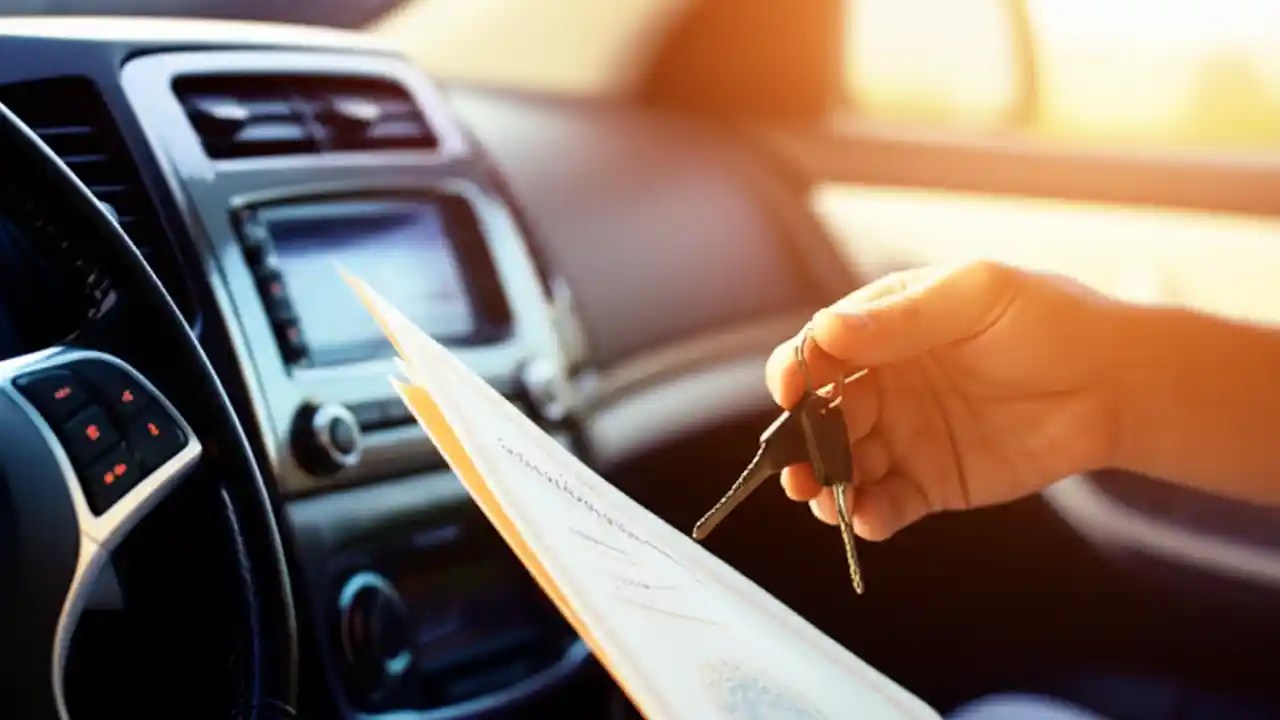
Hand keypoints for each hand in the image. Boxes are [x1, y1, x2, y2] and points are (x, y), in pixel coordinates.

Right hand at [766, 261, 1127, 540]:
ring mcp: (904, 436)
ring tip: (825, 501)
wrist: (1118, 383)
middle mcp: (884, 385)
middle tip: (795, 467)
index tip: (789, 390)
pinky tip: (867, 519)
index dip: (795, 369)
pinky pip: (887, 501)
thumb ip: (901, 318)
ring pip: (843, 465)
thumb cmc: (1051, 320)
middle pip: (820, 416)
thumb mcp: (975, 298)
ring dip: (824, 485)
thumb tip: (827, 330)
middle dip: (800, 443)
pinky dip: (869, 515)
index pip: (820, 351)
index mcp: (884, 330)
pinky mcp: (931, 482)